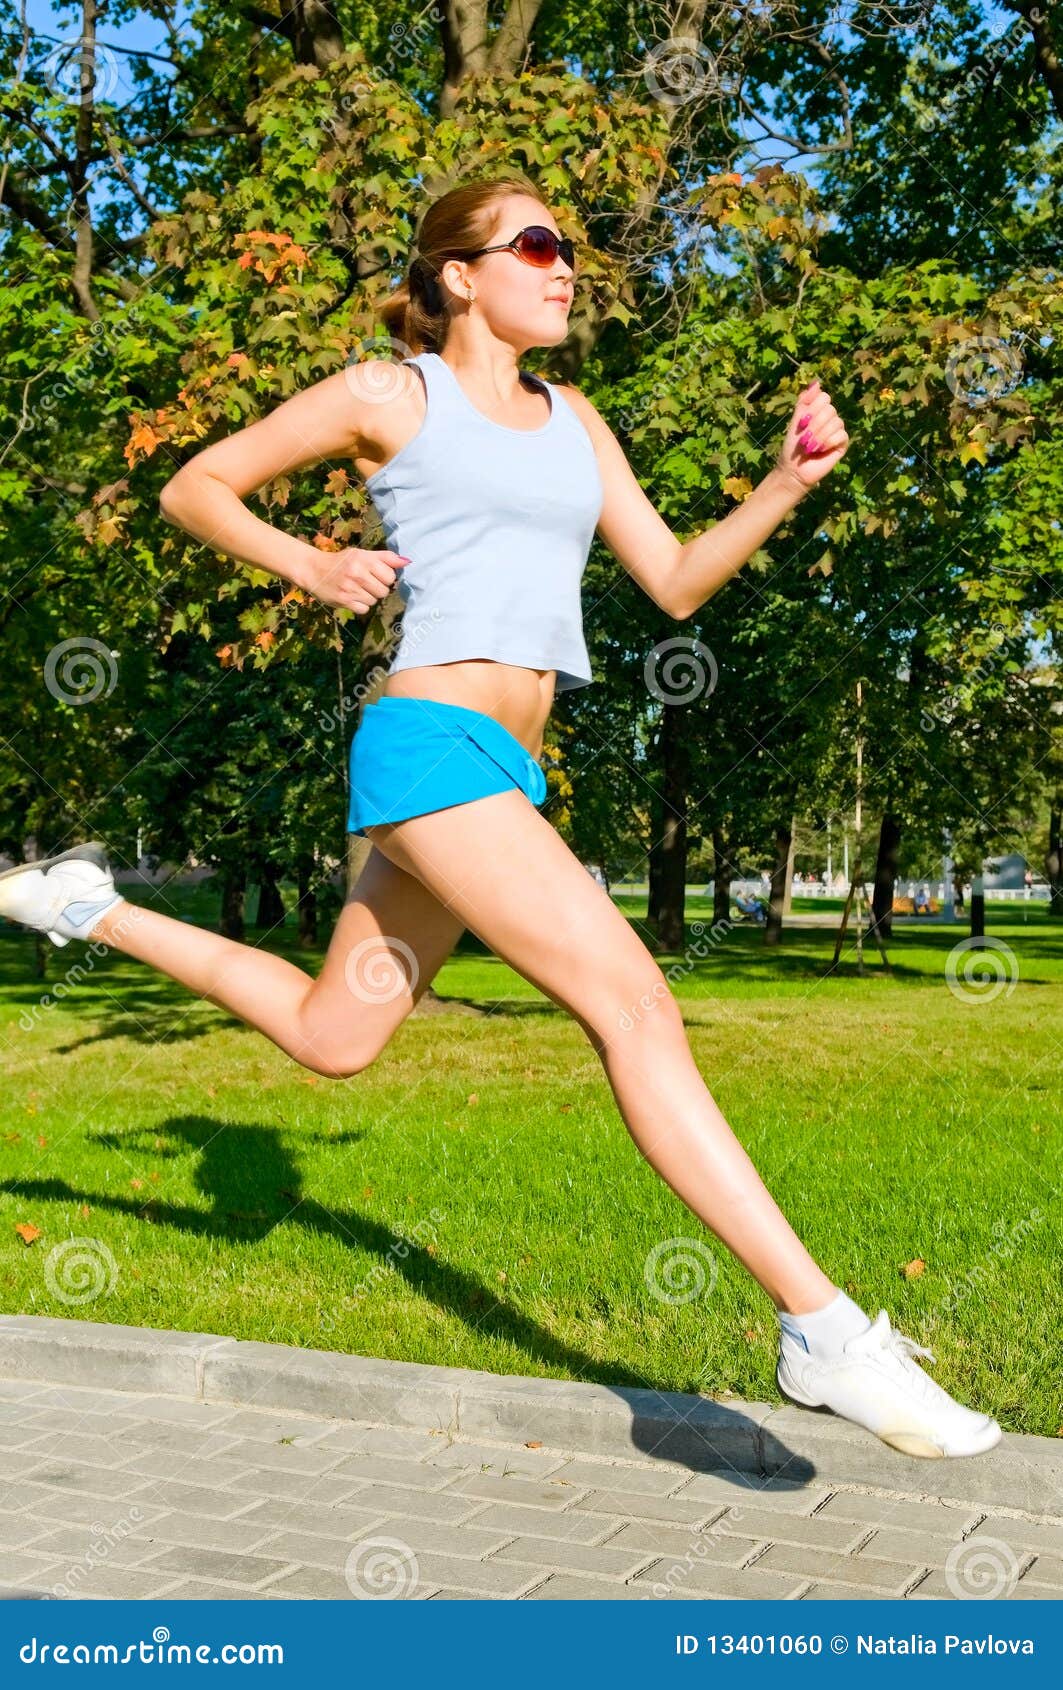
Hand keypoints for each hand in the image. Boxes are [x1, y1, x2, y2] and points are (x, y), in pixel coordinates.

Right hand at [298, 546, 408, 613]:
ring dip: (369, 597)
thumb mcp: (361, 554)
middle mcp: (356, 573)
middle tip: (365, 583)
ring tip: (357, 589)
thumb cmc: (342, 562)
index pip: (390, 576)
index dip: (386, 577)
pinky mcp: (343, 601)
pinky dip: (361, 605)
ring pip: (375, 600)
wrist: (314, 570)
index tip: (376, 575)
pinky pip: (364, 609)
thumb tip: (407, 561)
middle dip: (378, 588)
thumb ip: (385, 557)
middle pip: (384, 591)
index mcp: (363, 559)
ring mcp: (350, 588)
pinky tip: (352, 597)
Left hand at [774, 379, 849, 493]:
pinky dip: (828, 442)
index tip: (802, 422)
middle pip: (830, 409)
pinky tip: (820, 450)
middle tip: (805, 438)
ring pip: (836, 422)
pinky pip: (841, 435)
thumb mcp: (796, 420)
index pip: (824, 397)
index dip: (813, 408)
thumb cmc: (793, 446)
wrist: (794, 468)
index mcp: (818, 410)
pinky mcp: (842, 444)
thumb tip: (817, 382)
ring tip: (810, 446)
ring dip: (820, 435)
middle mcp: (829, 418)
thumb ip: (805, 401)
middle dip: (815, 424)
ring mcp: (837, 430)